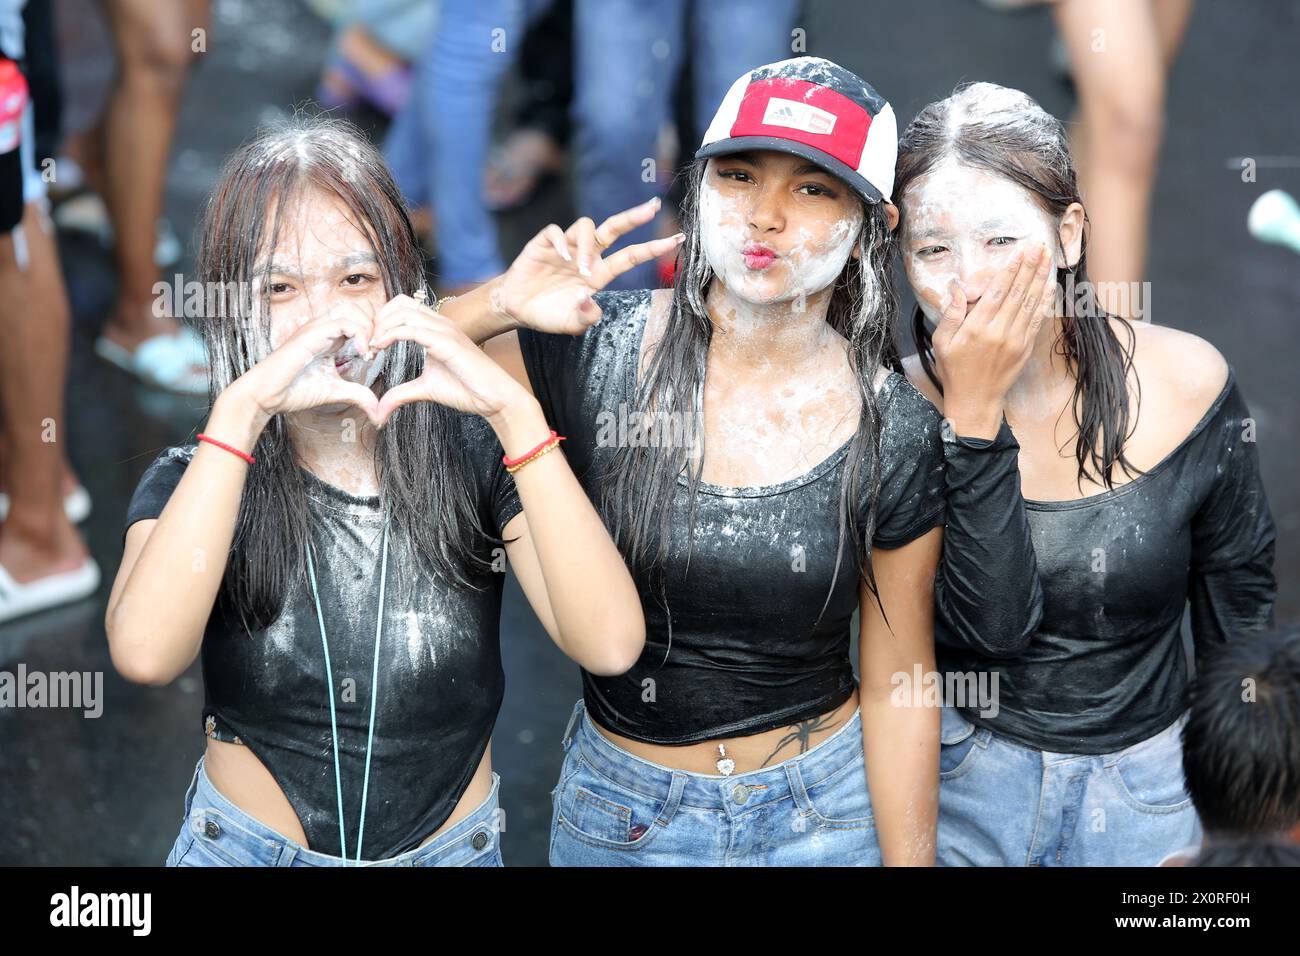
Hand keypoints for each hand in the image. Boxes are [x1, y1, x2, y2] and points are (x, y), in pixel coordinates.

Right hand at [232, 308, 381, 424]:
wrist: (266, 395)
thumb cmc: (293, 390)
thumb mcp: (334, 391)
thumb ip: (357, 394)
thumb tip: (377, 410)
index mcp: (328, 336)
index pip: (357, 318)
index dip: (373, 332)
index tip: (374, 355)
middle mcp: (322, 327)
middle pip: (358, 307)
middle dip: (374, 326)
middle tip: (375, 350)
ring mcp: (316, 328)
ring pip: (352, 309)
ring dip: (369, 328)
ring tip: (369, 352)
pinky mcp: (311, 334)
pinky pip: (343, 322)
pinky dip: (360, 335)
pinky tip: (362, 354)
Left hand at [371, 294, 531, 423]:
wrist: (494, 398)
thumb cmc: (467, 390)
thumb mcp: (425, 389)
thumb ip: (401, 393)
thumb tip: (379, 410)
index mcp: (437, 329)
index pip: (404, 307)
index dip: (382, 320)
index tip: (371, 344)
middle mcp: (441, 324)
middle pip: (400, 303)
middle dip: (378, 320)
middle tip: (367, 344)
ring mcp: (445, 330)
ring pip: (403, 312)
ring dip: (381, 327)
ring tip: (372, 347)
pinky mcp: (446, 342)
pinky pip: (411, 329)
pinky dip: (390, 335)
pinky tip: (380, 349)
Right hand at [492, 198, 684, 334]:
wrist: (516, 308)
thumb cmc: (548, 315)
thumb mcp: (571, 324)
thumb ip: (585, 318)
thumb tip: (590, 301)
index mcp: (599, 274)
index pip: (631, 256)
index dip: (653, 248)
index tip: (677, 239)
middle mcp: (587, 256)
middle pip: (614, 229)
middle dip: (634, 217)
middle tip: (653, 207)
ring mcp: (566, 248)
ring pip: (587, 227)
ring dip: (588, 245)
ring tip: (580, 267)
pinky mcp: (543, 244)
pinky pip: (556, 232)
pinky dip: (561, 241)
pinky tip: (560, 257)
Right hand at [932, 244, 1055, 436]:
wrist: (975, 400)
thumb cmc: (955, 370)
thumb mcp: (942, 342)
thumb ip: (951, 315)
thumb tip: (958, 290)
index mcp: (977, 327)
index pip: (997, 291)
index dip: (1011, 269)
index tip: (1020, 251)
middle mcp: (999, 331)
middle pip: (1018, 292)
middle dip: (1030, 267)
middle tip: (1039, 246)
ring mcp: (1016, 340)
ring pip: (1031, 302)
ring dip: (1040, 278)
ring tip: (1047, 258)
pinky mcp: (1025, 347)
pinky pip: (1037, 319)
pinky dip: (1045, 301)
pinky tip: (1049, 285)